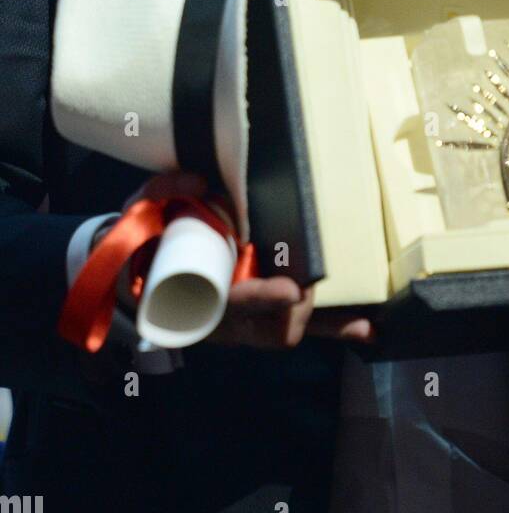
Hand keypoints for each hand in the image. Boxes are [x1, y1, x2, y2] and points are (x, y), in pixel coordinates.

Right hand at [117, 170, 374, 348]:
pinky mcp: (265, 313)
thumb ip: (163, 192)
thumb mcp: (140, 213)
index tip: (288, 288)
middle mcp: (228, 319)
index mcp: (197, 301)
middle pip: (275, 329)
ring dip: (328, 325)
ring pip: (294, 331)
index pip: (236, 305)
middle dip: (301, 309)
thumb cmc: (143, 242)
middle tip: (314, 281)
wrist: (135, 272)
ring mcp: (250, 321)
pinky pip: (303, 326)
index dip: (261, 298)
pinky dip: (335, 327)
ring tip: (365, 322)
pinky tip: (369, 329)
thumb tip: (199, 181)